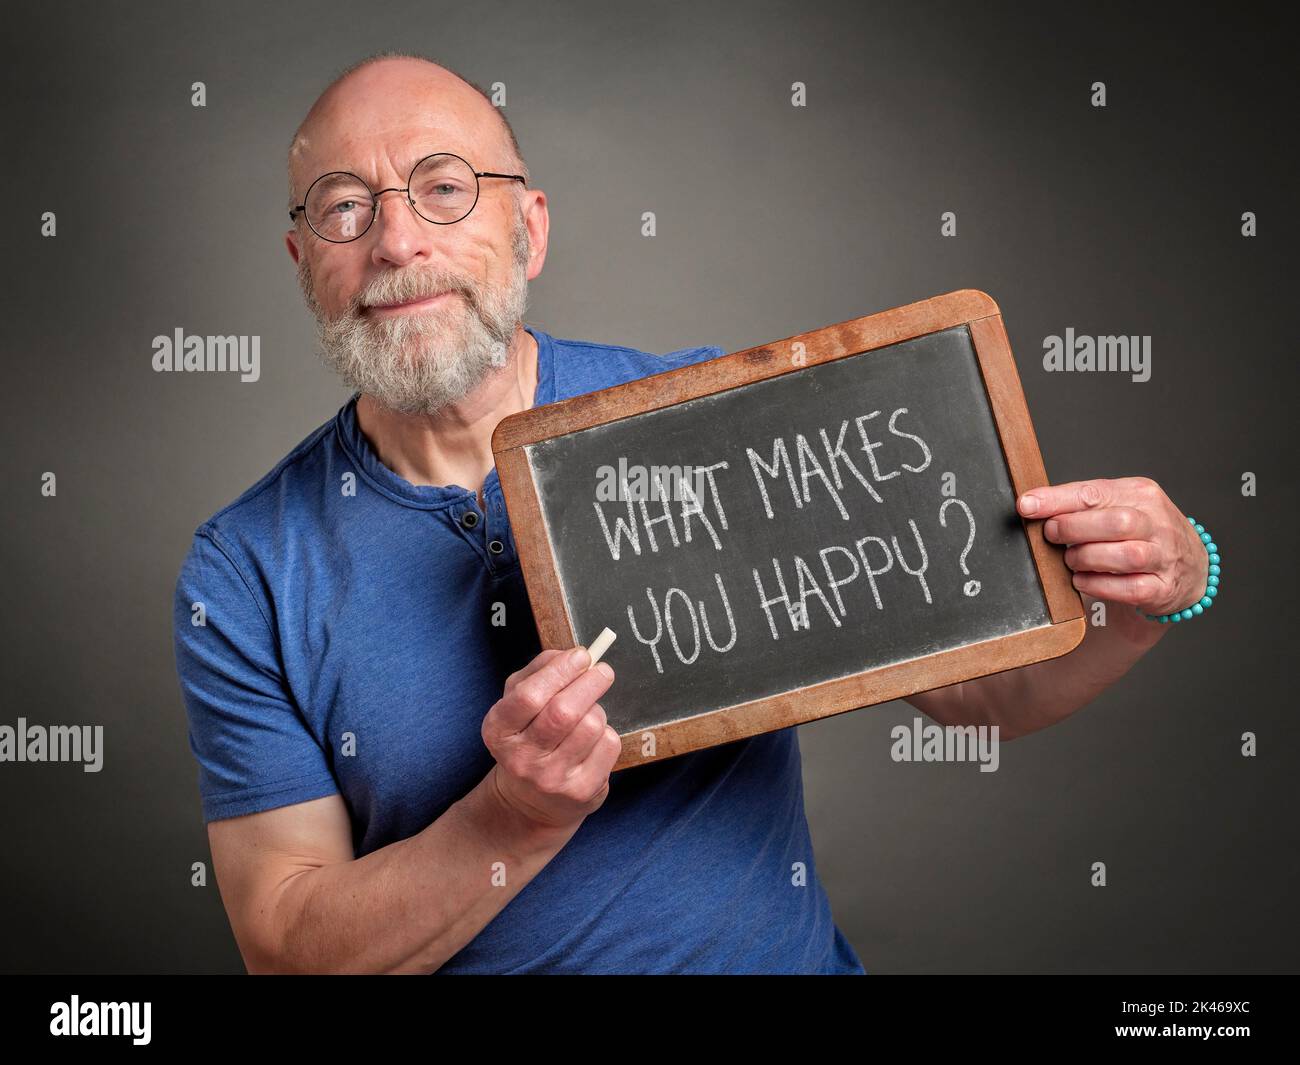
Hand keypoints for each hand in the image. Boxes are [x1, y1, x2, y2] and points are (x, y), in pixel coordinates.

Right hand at [480, 647, 620, 831]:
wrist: (531, 799)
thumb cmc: (528, 734)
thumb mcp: (518, 699)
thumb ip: (540, 669)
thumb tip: (574, 655)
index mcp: (499, 729)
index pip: (529, 697)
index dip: (559, 671)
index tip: (581, 656)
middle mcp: (521, 758)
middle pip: (564, 711)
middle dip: (590, 683)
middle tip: (603, 671)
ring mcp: (551, 779)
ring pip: (591, 726)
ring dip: (597, 710)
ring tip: (589, 714)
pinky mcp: (581, 792)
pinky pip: (608, 745)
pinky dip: (607, 733)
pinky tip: (593, 740)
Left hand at [1016, 476, 1208, 616]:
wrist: (1191, 564)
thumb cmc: (1141, 532)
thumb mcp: (1118, 505)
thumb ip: (1082, 505)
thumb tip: (1032, 504)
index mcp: (1140, 494)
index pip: (1095, 492)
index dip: (1057, 500)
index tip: (1026, 505)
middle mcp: (1157, 522)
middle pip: (1115, 522)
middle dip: (1073, 529)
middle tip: (1051, 534)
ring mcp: (1165, 556)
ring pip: (1125, 555)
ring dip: (1086, 558)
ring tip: (1070, 560)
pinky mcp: (1163, 587)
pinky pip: (1129, 588)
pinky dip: (1098, 585)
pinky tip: (1082, 580)